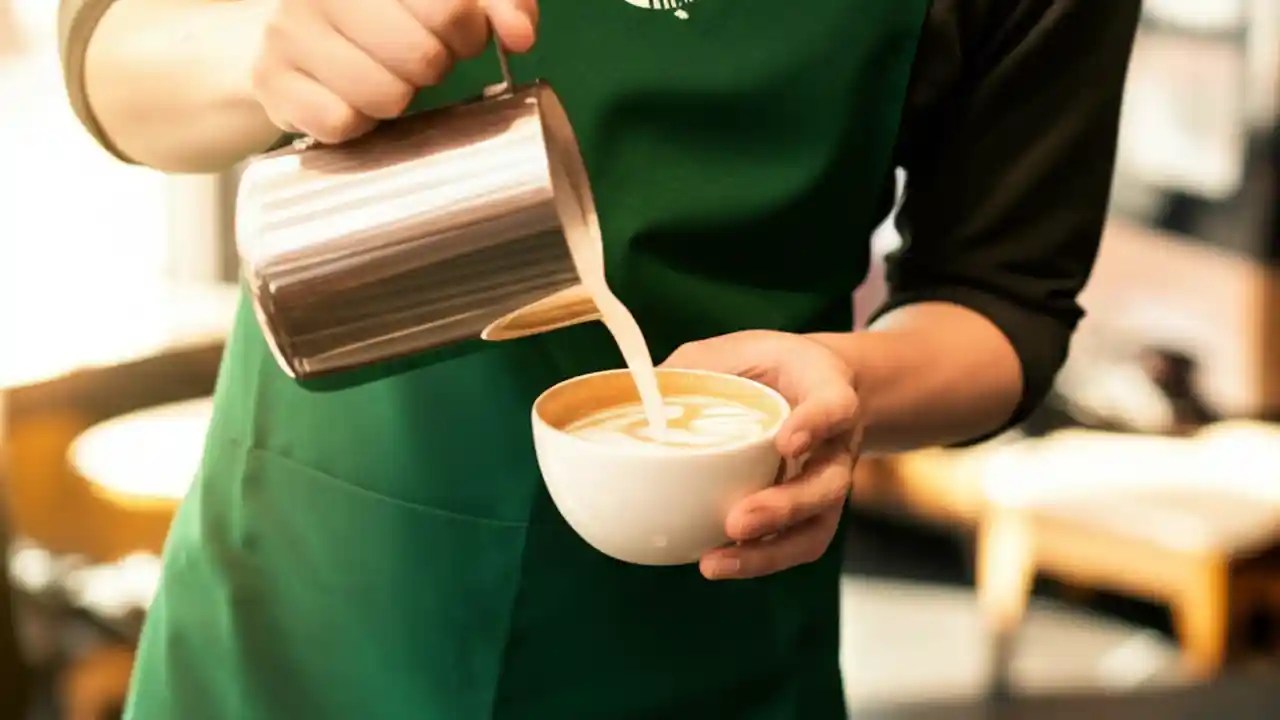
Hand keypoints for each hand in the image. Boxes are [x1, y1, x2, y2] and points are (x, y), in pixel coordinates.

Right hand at [253, 0, 537, 142]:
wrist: (289, 41)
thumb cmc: (383, 18)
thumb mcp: (441, 1)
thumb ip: (498, 2)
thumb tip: (522, 35)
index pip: (452, 6)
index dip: (470, 31)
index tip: (462, 36)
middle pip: (422, 57)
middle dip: (433, 67)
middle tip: (418, 60)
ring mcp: (288, 31)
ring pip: (385, 96)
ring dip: (396, 98)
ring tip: (382, 76)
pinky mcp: (271, 81)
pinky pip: (344, 124)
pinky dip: (358, 123)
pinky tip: (349, 98)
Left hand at [661, 331, 862, 579]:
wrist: (809, 381)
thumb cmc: (767, 365)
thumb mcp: (733, 351)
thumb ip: (691, 370)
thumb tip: (628, 399)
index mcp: (825, 390)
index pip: (835, 406)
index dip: (815, 424)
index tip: (785, 441)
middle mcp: (835, 443)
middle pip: (829, 484)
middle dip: (784, 508)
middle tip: (737, 521)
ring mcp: (825, 482)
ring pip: (814, 528)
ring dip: (769, 552)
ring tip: (716, 562)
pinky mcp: (810, 512)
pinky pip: (794, 545)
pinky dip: (758, 561)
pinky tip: (716, 563)